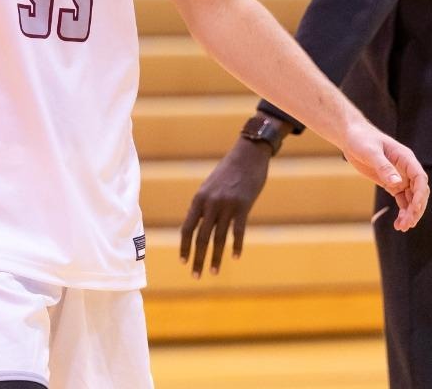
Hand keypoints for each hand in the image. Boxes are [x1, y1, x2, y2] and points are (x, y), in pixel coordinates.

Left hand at [179, 138, 272, 277]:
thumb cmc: (229, 171)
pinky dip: (236, 246)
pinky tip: (235, 257)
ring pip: (218, 238)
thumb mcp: (210, 187)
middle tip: (196, 276)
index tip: (183, 262)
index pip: (187, 228)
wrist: (248, 155)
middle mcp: (210, 203)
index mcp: (199, 199)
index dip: (185, 247)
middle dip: (197, 259)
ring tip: (214, 272)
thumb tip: (197, 226)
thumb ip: (203, 206)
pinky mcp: (244, 205)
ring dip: (216, 257)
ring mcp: (227, 205)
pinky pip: (238, 231)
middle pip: (201, 237)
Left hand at [343, 121, 428, 230]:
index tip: (414, 208)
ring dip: (410, 213)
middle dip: (416, 208)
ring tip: (401, 227)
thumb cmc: (361, 139)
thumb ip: (383, 166)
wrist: (351, 136)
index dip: (420, 194)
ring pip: (412, 198)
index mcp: (405, 158)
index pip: (420, 178)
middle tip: (407, 224)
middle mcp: (406, 168)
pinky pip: (402, 199)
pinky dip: (403, 211)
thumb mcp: (370, 152)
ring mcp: (400, 176)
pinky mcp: (391, 182)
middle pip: (419, 191)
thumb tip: (397, 183)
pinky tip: (398, 223)